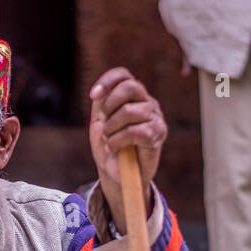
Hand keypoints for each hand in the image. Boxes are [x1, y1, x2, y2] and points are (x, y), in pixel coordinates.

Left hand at [88, 67, 164, 221]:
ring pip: (129, 110)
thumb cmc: (110, 148)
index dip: (107, 81)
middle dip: (109, 105)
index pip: (123, 75)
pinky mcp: (157, 134)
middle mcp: (146, 102)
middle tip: (104, 124)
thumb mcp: (100, 124)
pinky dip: (118, 140)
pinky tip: (114, 148)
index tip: (93, 96)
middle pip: (130, 87)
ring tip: (109, 140)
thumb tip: (99, 93)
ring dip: (111, 128)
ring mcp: (154, 117)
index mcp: (132, 97)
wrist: (117, 174)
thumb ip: (101, 106)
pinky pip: (135, 131)